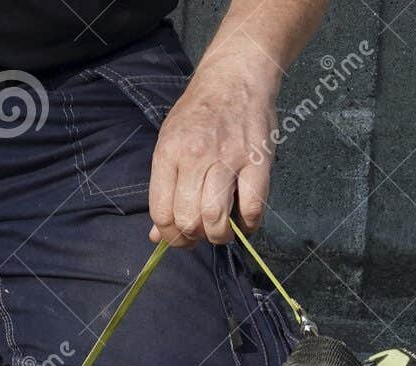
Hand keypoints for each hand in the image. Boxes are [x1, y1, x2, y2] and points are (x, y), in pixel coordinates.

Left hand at [148, 56, 279, 247]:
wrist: (235, 75)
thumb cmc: (198, 111)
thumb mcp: (170, 142)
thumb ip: (163, 188)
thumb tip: (157, 234)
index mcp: (169, 153)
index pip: (162, 212)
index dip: (170, 236)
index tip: (180, 238)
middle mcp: (195, 157)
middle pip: (188, 220)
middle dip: (194, 238)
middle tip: (202, 234)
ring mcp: (228, 158)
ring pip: (216, 218)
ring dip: (219, 236)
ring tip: (222, 231)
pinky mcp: (258, 161)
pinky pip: (253, 208)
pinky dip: (249, 224)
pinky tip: (245, 221)